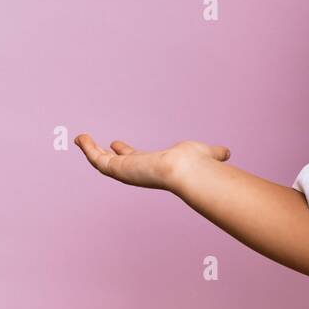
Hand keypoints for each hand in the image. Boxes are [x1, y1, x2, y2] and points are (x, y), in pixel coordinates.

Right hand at [75, 134, 230, 192]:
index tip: (117, 145)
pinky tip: (80, 137)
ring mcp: (127, 171)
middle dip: (107, 154)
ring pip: (103, 162)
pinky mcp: (117, 169)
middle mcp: (139, 170)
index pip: (136, 159)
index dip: (126, 152)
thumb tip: (227, 153)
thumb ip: (215, 153)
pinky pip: (97, 159)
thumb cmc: (198, 164)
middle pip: (118, 163)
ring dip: (91, 150)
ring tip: (80, 139)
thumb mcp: (206, 153)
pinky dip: (87, 148)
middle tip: (97, 144)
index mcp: (154, 166)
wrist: (187, 170)